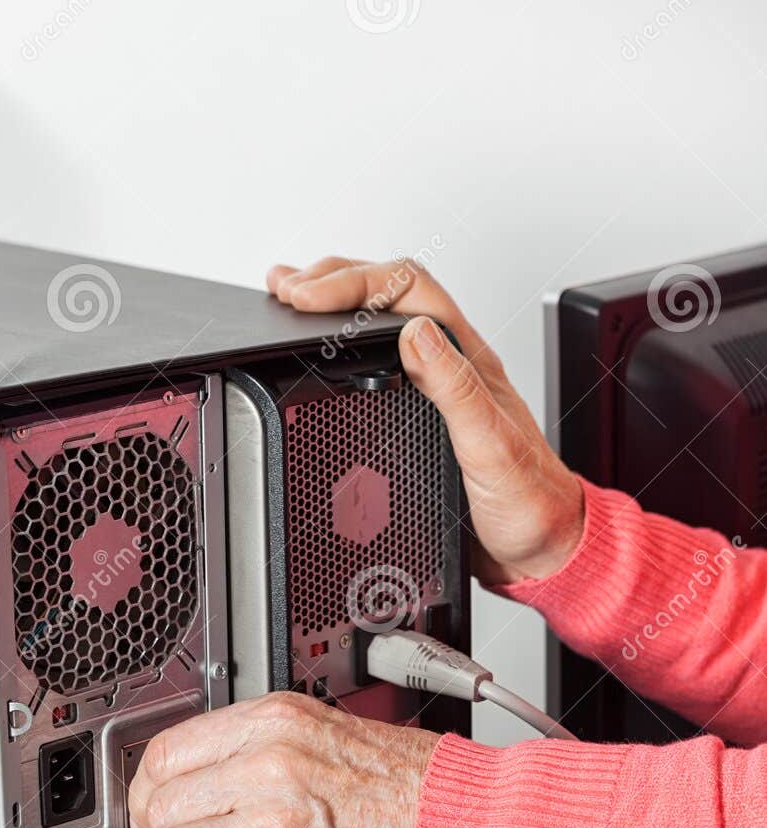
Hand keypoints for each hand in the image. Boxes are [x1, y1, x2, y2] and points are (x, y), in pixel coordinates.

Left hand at [127, 689, 436, 827]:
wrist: (465, 821)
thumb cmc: (410, 780)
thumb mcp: (321, 728)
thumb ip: (257, 746)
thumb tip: (199, 777)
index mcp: (271, 724)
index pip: (165, 755)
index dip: (147, 791)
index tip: (154, 808)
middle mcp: (266, 769)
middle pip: (160, 810)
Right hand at [267, 255, 584, 585]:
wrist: (542, 549)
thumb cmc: (528, 504)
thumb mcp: (491, 447)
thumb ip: (455, 389)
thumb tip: (415, 332)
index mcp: (469, 361)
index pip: (406, 290)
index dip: (351, 282)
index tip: (304, 296)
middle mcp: (453, 366)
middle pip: (391, 292)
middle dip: (333, 278)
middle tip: (285, 287)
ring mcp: (438, 390)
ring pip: (384, 322)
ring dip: (336, 303)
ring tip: (292, 297)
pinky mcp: (424, 419)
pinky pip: (380, 364)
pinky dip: (343, 347)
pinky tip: (324, 351)